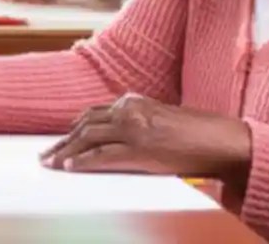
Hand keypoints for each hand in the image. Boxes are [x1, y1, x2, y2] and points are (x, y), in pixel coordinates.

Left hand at [40, 94, 252, 179]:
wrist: (223, 141)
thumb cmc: (197, 133)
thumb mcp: (159, 117)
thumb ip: (136, 120)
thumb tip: (115, 134)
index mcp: (133, 101)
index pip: (93, 114)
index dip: (73, 128)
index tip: (61, 138)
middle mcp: (129, 110)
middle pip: (85, 125)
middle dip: (63, 141)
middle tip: (45, 153)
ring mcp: (133, 130)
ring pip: (88, 139)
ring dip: (66, 151)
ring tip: (51, 163)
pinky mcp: (139, 150)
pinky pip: (102, 156)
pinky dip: (83, 162)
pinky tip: (70, 167)